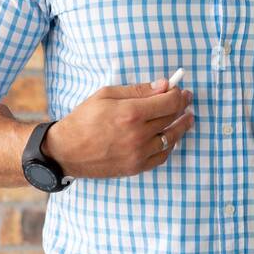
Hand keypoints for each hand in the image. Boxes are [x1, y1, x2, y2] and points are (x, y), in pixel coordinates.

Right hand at [45, 77, 192, 178]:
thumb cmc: (84, 119)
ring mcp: (138, 153)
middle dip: (182, 106)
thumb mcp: (107, 94)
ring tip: (187, 118)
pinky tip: (170, 137)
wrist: (66, 151)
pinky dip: (169, 145)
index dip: (178, 94)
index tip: (180, 90)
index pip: (169, 102)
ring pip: (171, 138)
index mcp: (131, 113)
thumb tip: (164, 85)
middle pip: (172, 118)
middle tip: (185, 100)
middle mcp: (138, 134)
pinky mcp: (136, 167)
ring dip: (182, 126)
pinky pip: (162, 156)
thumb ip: (138, 90)